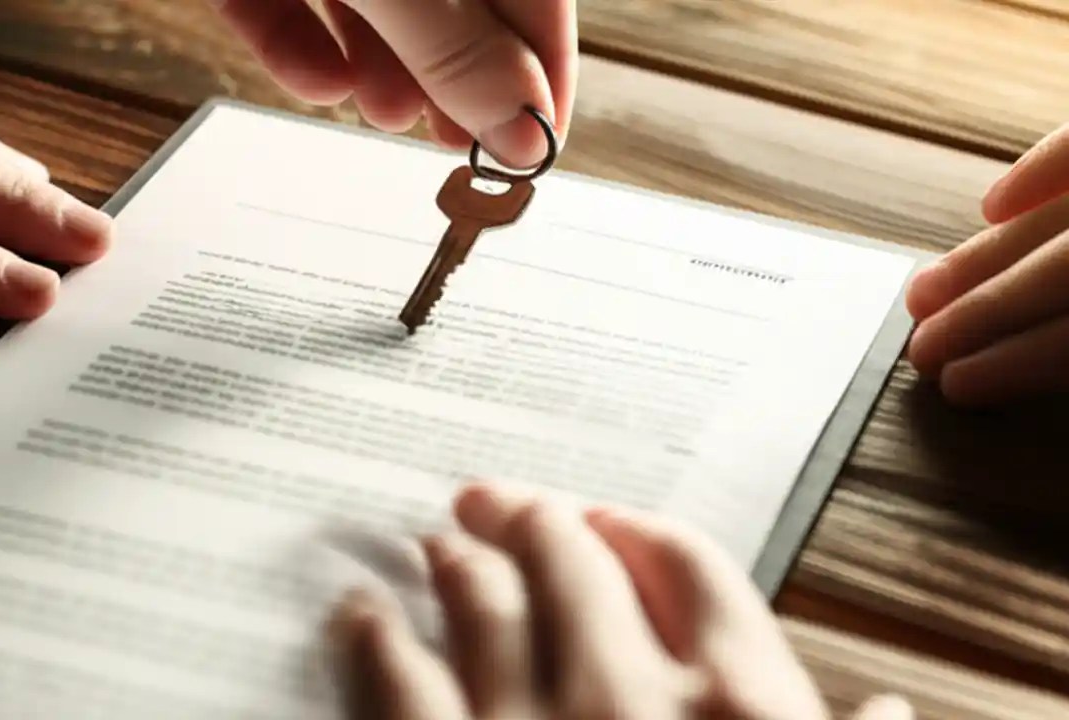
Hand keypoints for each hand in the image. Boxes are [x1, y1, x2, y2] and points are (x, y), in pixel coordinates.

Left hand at [211, 0, 576, 168]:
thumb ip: (453, 45)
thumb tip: (524, 131)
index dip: (541, 70)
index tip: (536, 146)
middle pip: (454, 9)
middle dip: (456, 79)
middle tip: (460, 145)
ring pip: (375, 12)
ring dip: (383, 71)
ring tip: (387, 114)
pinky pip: (283, 1)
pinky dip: (299, 46)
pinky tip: (320, 81)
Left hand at [329, 485, 911, 718]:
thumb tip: (889, 714)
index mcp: (740, 703)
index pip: (687, 563)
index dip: (636, 530)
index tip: (603, 520)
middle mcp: (629, 693)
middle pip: (569, 558)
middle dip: (530, 520)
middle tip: (495, 503)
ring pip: (476, 596)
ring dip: (452, 560)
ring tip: (436, 544)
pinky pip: (392, 677)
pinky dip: (369, 634)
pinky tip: (359, 616)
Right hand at [905, 123, 1068, 404]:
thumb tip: (1051, 359)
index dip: (1021, 358)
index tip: (960, 385)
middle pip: (1061, 270)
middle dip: (982, 309)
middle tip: (921, 346)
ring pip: (1060, 219)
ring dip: (986, 255)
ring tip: (924, 291)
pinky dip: (1041, 169)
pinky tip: (992, 207)